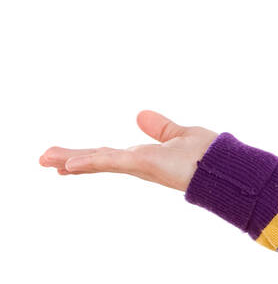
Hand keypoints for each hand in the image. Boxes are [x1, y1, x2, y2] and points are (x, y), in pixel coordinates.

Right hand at [40, 110, 219, 192]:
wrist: (227, 168)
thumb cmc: (210, 155)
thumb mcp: (180, 134)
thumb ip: (160, 127)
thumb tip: (140, 115)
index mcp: (145, 157)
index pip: (109, 156)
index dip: (87, 157)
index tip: (66, 161)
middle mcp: (138, 163)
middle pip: (98, 159)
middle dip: (71, 159)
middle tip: (44, 159)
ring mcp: (139, 165)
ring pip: (99, 160)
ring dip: (72, 159)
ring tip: (46, 160)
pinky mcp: (144, 164)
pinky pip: (111, 161)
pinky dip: (91, 161)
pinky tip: (70, 164)